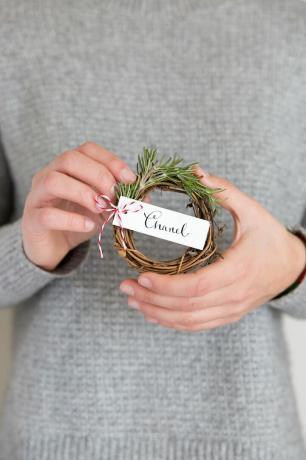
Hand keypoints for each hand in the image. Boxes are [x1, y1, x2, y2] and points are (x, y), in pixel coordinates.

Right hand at [22, 142, 135, 270]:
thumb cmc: (77, 221)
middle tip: (114, 195)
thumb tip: (146, 197)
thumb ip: (121, 200)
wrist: (52, 248)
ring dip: (83, 193)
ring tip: (101, 208)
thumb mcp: (103, 208)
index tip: (130, 179)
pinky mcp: (32, 220)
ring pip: (53, 181)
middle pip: (69, 159)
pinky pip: (48, 215)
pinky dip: (72, 220)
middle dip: (98, 175)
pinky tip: (89, 226)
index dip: (110, 160)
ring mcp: (37, 196)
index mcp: (67, 168)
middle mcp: (49, 175)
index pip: (87, 150)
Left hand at [119, 167, 305, 331]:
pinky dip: (171, 323)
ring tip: (132, 299)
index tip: (141, 277)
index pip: (196, 287)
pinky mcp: (227, 315)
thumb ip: (224, 191)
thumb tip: (196, 171)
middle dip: (152, 300)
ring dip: (157, 313)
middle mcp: (233, 295)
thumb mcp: (252, 211)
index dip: (167, 286)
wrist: (293, 267)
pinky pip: (196, 325)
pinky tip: (152, 313)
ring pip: (189, 321)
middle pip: (187, 307)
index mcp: (237, 270)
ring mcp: (230, 309)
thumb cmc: (271, 238)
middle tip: (125, 286)